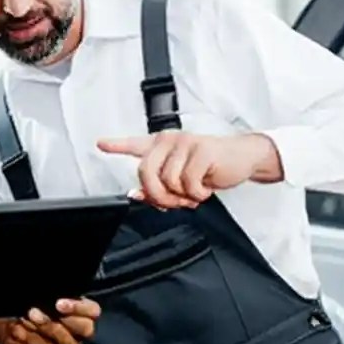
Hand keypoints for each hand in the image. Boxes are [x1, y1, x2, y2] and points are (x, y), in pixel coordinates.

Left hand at [0, 298, 100, 343]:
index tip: (58, 303)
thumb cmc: (28, 303)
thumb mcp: (41, 293)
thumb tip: (51, 291)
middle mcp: (77, 335)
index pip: (93, 312)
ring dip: (36, 331)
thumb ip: (51, 292)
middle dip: (54, 322)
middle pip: (80, 332)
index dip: (78, 308)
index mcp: (81, 313)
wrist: (5, 319)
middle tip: (33, 312)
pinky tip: (16, 331)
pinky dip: (26, 342)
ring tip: (21, 320)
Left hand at [97, 131, 279, 209]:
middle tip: (175, 202)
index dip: (116, 145)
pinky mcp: (202, 150)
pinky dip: (197, 194)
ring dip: (181, 196)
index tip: (101, 144)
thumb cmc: (210, 168)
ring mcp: (185, 143)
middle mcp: (169, 140)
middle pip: (146, 173)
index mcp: (161, 145)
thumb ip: (158, 187)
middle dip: (158, 195)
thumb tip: (136, 196)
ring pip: (167, 180)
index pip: (134, 144)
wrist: (243, 159)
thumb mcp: (181, 179)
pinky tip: (205, 189)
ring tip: (194, 193)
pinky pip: (188, 182)